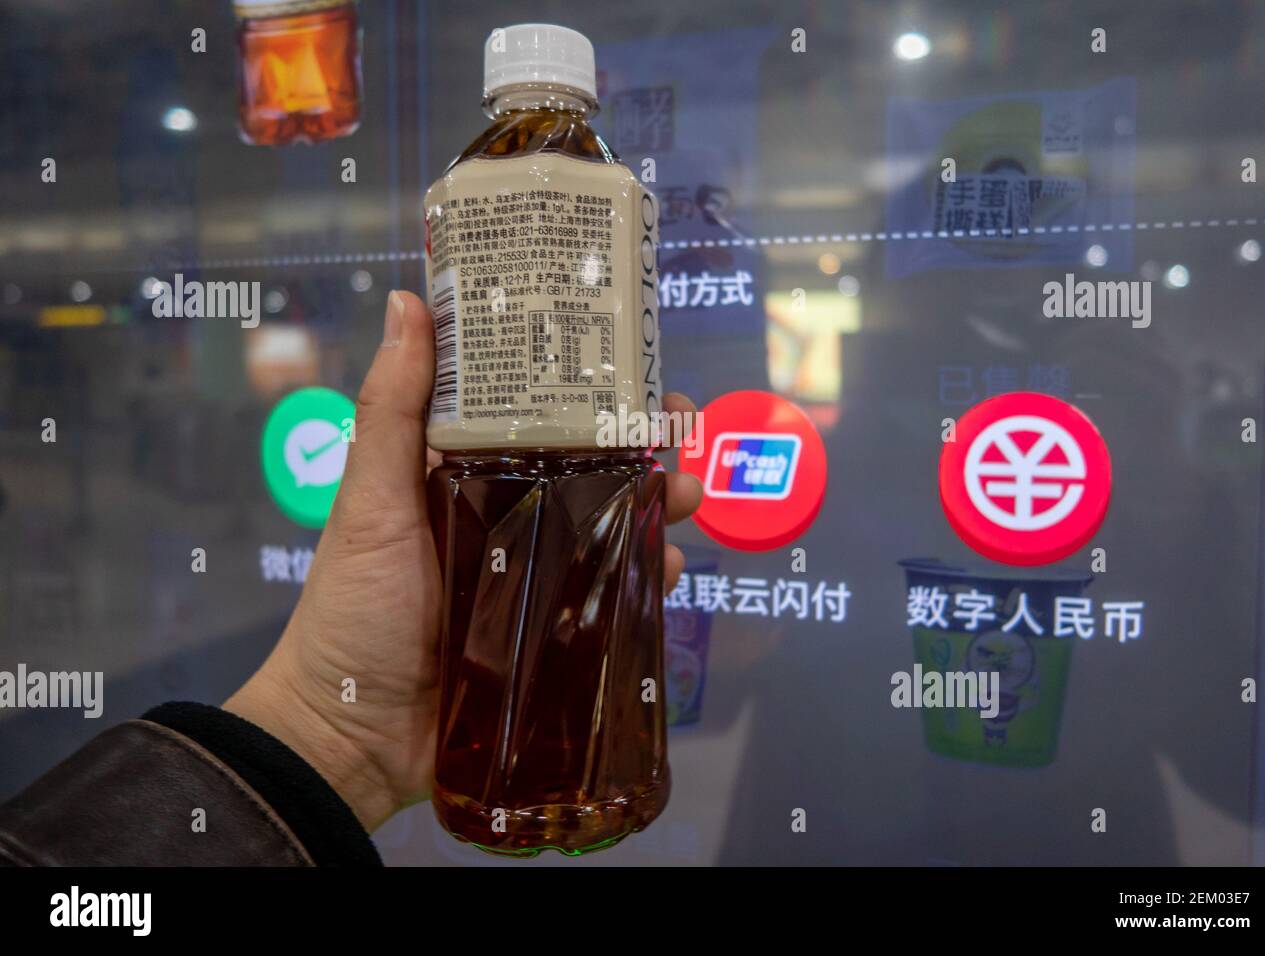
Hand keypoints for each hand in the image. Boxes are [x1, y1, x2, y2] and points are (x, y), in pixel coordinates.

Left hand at [225, 290, 702, 831]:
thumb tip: (406, 300)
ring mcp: (535, 577)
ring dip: (657, 506)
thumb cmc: (354, 607)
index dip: (582, 383)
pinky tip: (667, 569)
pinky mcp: (556, 633)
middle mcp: (505, 517)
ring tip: (687, 498)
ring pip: (610, 527)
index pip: (532, 413)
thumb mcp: (369, 502)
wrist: (351, 736)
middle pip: (588, 467)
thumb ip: (393, 409)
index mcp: (462, 475)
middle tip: (682, 428)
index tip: (629, 356)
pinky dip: (646, 578)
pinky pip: (612, 596)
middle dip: (641, 444)